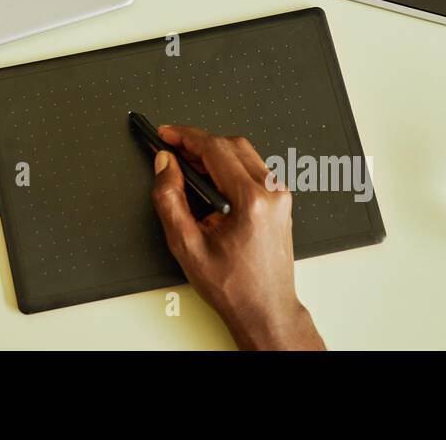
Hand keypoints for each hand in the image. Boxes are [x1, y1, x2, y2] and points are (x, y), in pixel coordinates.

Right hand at [150, 126, 323, 350]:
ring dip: (213, 153)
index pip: (215, 148)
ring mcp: (280, 196)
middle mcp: (272, 192)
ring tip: (186, 165)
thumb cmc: (234, 287)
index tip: (165, 134)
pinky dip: (228, 166)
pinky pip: (252, 168)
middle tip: (171, 150)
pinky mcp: (280, 201)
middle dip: (197, 142)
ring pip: (243, 153)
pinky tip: (209, 179)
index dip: (185, 136)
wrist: (265, 310)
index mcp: (252, 201)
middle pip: (231, 145)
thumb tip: (165, 165)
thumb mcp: (186, 245)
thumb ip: (170, 199)